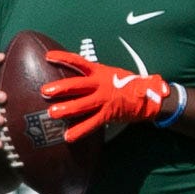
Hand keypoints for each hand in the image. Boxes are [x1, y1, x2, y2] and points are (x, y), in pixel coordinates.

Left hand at [41, 49, 170, 141]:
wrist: (149, 96)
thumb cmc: (128, 85)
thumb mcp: (112, 73)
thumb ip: (96, 74)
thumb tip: (78, 74)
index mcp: (100, 72)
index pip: (79, 62)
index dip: (63, 58)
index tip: (48, 57)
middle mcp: (100, 84)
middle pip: (77, 85)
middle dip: (61, 88)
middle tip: (45, 91)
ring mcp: (104, 100)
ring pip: (82, 105)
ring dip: (66, 109)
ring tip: (51, 114)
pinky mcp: (108, 114)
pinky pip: (92, 123)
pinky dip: (80, 130)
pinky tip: (68, 136)